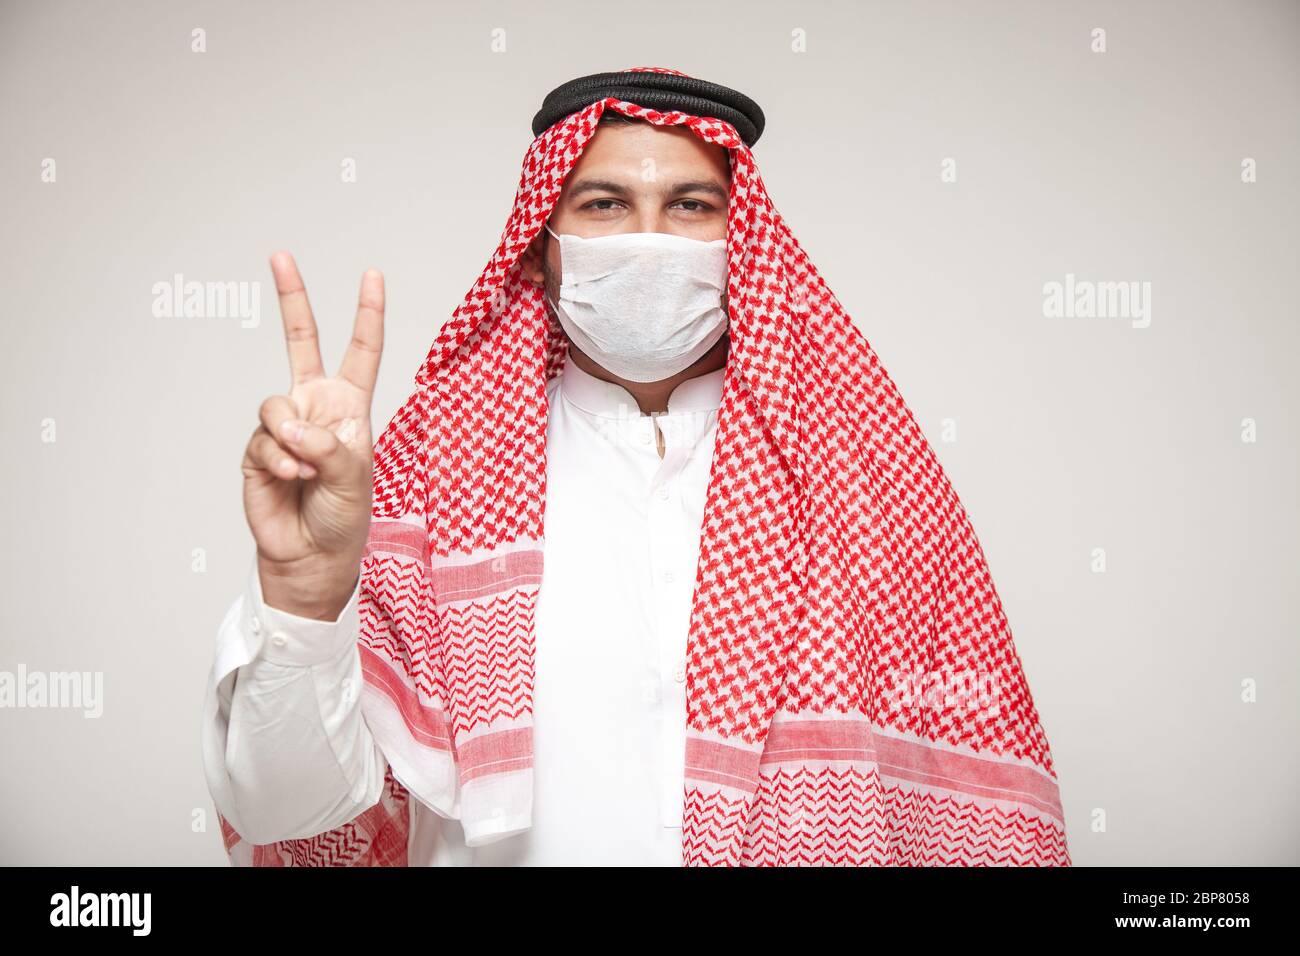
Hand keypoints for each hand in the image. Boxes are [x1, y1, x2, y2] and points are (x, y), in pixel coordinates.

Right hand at [240, 251, 384, 619]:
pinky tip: (291, 479)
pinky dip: (279, 460)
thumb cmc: (344, 516)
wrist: (311, 556)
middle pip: (301, 342)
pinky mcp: (257, 448)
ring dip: (292, 440)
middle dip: (293, 298)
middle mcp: (316, 407)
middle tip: (280, 255)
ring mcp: (285, 426)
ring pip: (275, 404)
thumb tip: (291, 426)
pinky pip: (264, 438)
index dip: (367, 315)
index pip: (361, 352)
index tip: (372, 276)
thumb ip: (327, 445)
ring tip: (306, 471)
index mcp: (350, 406)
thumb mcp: (353, 477)